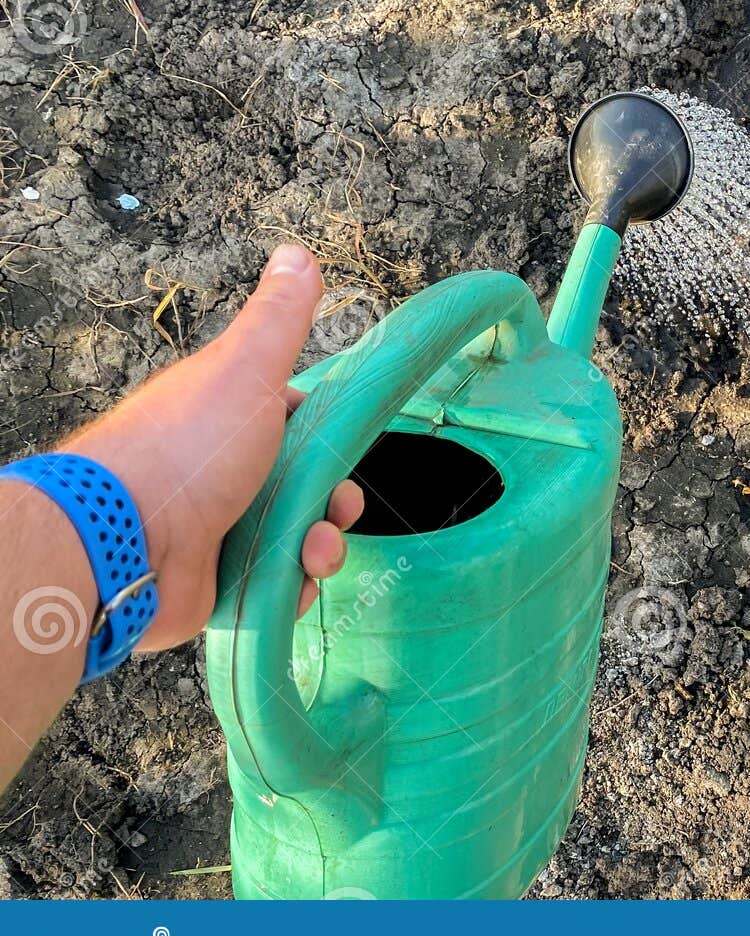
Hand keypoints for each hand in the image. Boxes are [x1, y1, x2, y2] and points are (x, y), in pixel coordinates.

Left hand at [60, 245, 362, 650]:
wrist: (127, 540)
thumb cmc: (188, 448)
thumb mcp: (245, 368)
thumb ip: (279, 318)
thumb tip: (299, 253)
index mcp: (228, 420)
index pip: (295, 427)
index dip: (327, 440)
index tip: (341, 451)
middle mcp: (222, 473)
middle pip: (305, 488)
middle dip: (333, 503)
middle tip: (334, 511)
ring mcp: (218, 531)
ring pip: (296, 540)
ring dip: (320, 549)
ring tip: (311, 554)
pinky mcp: (216, 583)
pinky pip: (275, 587)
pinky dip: (292, 586)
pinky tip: (291, 581)